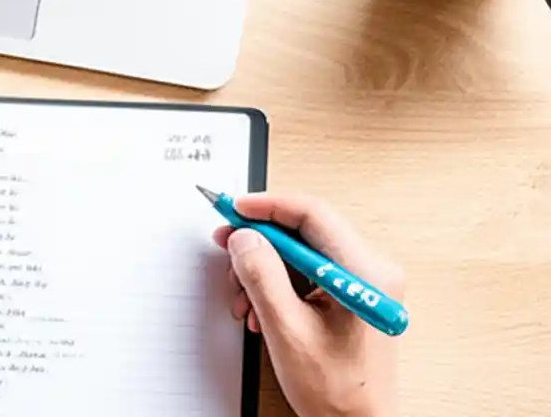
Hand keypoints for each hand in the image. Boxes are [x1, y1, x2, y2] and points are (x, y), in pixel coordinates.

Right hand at [213, 194, 403, 416]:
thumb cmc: (337, 390)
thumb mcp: (287, 329)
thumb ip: (262, 276)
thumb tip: (244, 237)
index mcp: (364, 273)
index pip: (313, 215)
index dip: (267, 206)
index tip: (234, 209)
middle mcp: (370, 271)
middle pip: (305, 231)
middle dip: (260, 240)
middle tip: (226, 244)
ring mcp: (362, 283)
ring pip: (301, 253)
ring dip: (264, 268)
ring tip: (242, 297)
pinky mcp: (351, 295)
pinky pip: (307, 272)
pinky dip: (278, 283)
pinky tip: (259, 308)